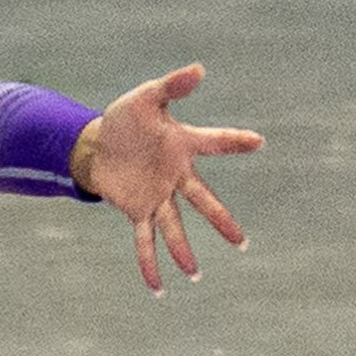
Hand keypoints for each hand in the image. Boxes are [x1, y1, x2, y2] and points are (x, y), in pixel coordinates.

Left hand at [69, 64, 261, 293]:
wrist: (98, 143)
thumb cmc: (128, 118)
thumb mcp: (145, 98)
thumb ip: (171, 86)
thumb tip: (199, 68)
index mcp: (182, 147)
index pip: (212, 142)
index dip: (233, 141)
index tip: (257, 141)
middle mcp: (176, 177)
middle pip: (202, 201)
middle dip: (220, 220)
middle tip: (240, 242)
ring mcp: (158, 196)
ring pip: (174, 227)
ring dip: (183, 250)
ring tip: (195, 274)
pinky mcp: (137, 210)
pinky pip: (144, 240)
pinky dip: (149, 262)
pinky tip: (157, 286)